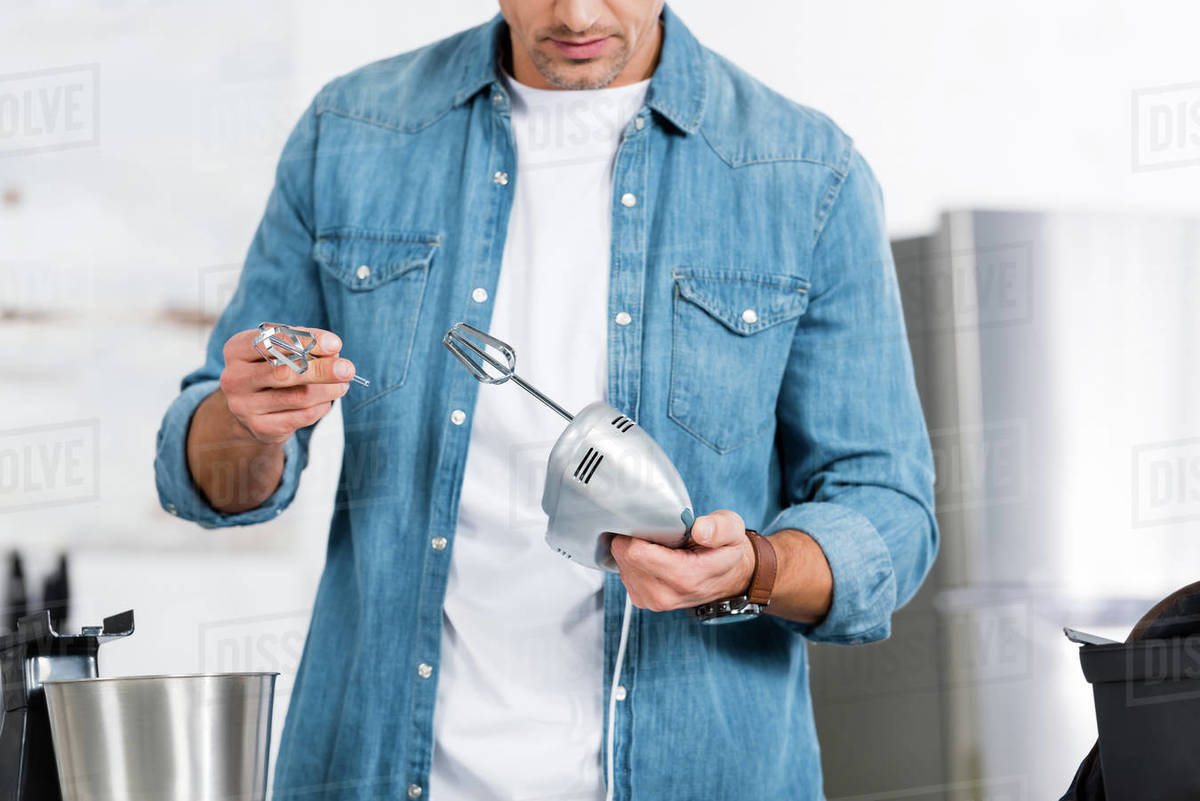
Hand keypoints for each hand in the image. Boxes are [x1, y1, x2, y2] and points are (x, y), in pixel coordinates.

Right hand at [217, 326, 357, 444]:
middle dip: (322, 370)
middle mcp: (234, 378)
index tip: (335, 344)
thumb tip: (333, 350)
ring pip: (299, 397)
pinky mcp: (259, 428)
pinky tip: (326, 400)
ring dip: (328, 390)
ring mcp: (243, 406)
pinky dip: (321, 407)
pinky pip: (302, 417)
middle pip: (285, 372)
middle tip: (348, 369)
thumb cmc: (271, 367)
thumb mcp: (280, 349)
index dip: (307, 341)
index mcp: (236, 350)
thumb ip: (303, 344)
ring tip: (342, 385)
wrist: (251, 406)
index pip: (272, 341)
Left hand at [610, 510, 754, 611]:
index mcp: (684, 577)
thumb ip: (720, 527)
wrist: (728, 579)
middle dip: (634, 538)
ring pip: (621, 564)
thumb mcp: (733, 530)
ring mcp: (651, 600)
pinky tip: (653, 557)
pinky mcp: (642, 600)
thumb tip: (700, 530)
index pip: (635, 552)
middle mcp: (663, 594)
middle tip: (658, 532)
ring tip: (660, 546)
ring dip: (634, 550)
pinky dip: (633, 561)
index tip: (653, 523)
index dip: (638, 531)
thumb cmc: (726, 551)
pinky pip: (623, 572)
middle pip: (624, 557)